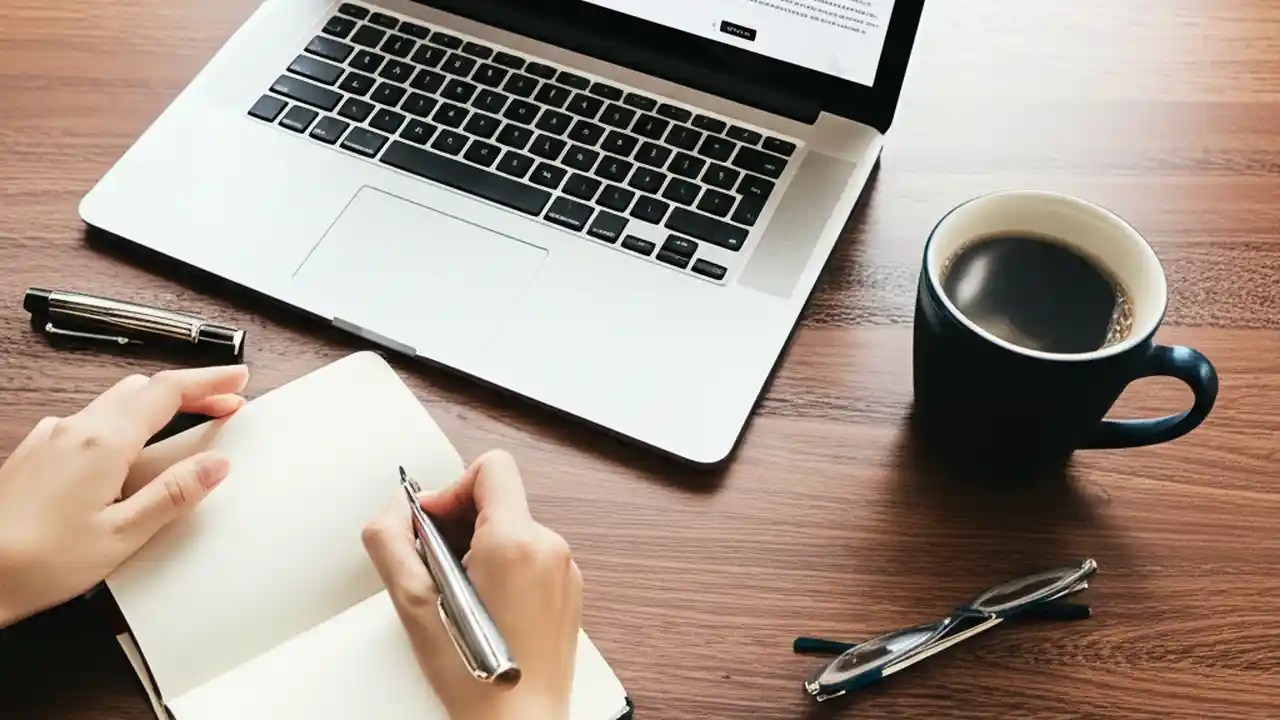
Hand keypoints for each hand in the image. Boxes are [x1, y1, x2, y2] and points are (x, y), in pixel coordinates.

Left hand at [0, 366, 249, 627]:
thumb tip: (215, 464)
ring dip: (154, 406)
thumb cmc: (39, 562)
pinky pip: (86, 424)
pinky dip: (120, 424)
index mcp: (102, 443)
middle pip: (141, 389)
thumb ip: (173, 494)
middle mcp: (73, 429)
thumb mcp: (122, 535)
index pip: (167, 392)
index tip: (238, 378)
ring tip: (183, 428)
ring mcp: (49, 438)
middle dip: (187, 391)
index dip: (208, 381)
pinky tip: (125, 454)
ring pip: (113, 404)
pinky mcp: (34, 454)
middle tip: (223, 404)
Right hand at [362, 451, 581, 719]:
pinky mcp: (568, 593)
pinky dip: (503, 571)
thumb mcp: (413, 604)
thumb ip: (390, 540)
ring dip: (480, 550)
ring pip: (513, 531)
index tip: (431, 523)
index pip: (491, 468)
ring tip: (460, 597)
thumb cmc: (478, 677)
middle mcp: (549, 548)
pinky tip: (485, 609)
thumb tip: (395, 507)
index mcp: (517, 541)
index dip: (451, 488)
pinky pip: (530, 559)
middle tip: (437, 567)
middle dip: (460, 524)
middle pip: (499, 500)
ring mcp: (564, 571)